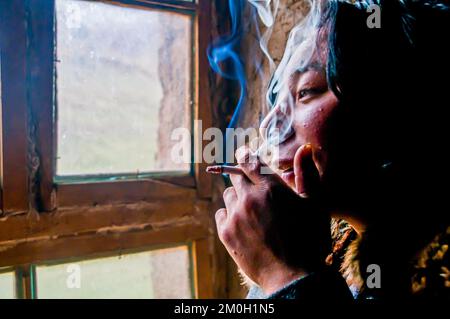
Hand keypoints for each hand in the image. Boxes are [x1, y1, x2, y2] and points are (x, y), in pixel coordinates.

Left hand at [215, 146, 330, 294]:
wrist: (294, 276)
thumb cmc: (309, 238)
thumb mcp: (316, 204)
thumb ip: (306, 173)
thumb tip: (304, 148)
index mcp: (271, 187)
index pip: (249, 160)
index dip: (245, 155)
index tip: (243, 154)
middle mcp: (249, 198)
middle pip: (236, 176)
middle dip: (244, 177)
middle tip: (254, 189)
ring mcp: (235, 215)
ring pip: (229, 195)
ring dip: (238, 198)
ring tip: (253, 212)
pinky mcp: (226, 233)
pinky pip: (220, 214)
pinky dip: (229, 215)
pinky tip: (243, 225)